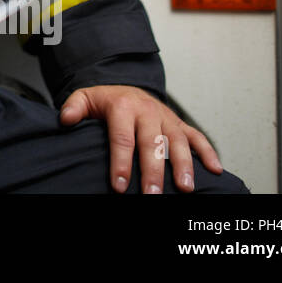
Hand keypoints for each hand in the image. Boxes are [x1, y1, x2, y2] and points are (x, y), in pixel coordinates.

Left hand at [59, 85, 223, 192]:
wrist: (128, 87)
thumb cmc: (107, 101)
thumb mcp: (85, 98)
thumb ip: (74, 107)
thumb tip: (65, 119)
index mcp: (123, 107)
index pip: (122, 137)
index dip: (121, 162)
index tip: (119, 185)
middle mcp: (148, 112)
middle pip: (152, 143)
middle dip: (153, 170)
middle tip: (152, 194)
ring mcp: (167, 118)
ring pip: (177, 142)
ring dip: (183, 165)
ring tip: (185, 188)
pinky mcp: (180, 124)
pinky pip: (197, 137)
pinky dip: (208, 152)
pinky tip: (216, 170)